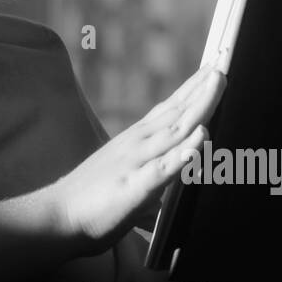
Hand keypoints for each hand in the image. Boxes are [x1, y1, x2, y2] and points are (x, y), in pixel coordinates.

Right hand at [48, 61, 227, 256]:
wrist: (58, 216)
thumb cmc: (92, 201)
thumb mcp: (129, 180)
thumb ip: (151, 180)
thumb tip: (165, 195)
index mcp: (137, 141)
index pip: (170, 108)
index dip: (193, 89)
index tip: (213, 69)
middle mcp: (138, 144)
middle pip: (177, 112)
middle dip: (203, 89)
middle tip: (223, 64)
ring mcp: (136, 162)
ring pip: (174, 131)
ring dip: (199, 107)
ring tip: (217, 84)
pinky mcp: (134, 187)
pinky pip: (163, 168)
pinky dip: (184, 151)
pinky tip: (200, 137)